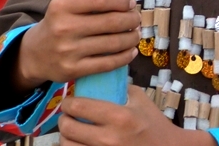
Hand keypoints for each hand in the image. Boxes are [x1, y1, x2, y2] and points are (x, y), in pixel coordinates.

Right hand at [14, 0, 141, 91]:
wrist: (35, 54)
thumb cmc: (61, 22)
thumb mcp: (72, 2)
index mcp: (62, 5)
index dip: (121, 0)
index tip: (131, 2)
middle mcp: (63, 28)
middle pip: (111, 22)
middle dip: (131, 20)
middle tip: (136, 19)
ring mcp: (68, 51)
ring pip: (113, 43)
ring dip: (132, 38)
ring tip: (136, 34)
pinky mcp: (72, 70)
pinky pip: (107, 64)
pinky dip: (125, 57)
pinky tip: (131, 51)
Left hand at [58, 86, 211, 145]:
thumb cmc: (153, 123)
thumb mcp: (141, 99)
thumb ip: (119, 89)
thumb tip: (99, 78)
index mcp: (119, 116)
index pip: (80, 107)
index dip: (69, 102)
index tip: (70, 99)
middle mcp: (108, 137)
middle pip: (67, 128)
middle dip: (64, 119)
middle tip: (69, 114)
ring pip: (66, 145)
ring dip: (66, 136)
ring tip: (72, 129)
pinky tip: (78, 141)